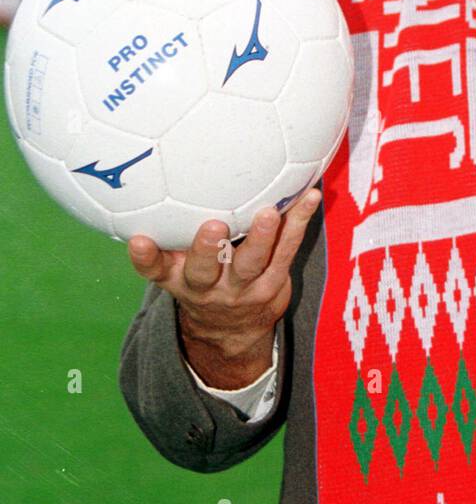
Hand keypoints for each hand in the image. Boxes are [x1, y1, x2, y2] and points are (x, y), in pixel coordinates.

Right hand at [127, 188, 321, 387]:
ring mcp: (241, 289)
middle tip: (213, 226)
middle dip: (206, 249)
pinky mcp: (272, 285)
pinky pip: (286, 253)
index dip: (145, 257)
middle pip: (203, 271)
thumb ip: (171, 232)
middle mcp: (205, 287)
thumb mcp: (177, 265)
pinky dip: (298, 224)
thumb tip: (167, 173)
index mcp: (176, 277)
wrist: (232, 330)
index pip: (154, 270)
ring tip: (269, 214)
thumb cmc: (203, 278)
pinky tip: (310, 198)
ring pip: (250, 264)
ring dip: (261, 237)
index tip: (138, 240)